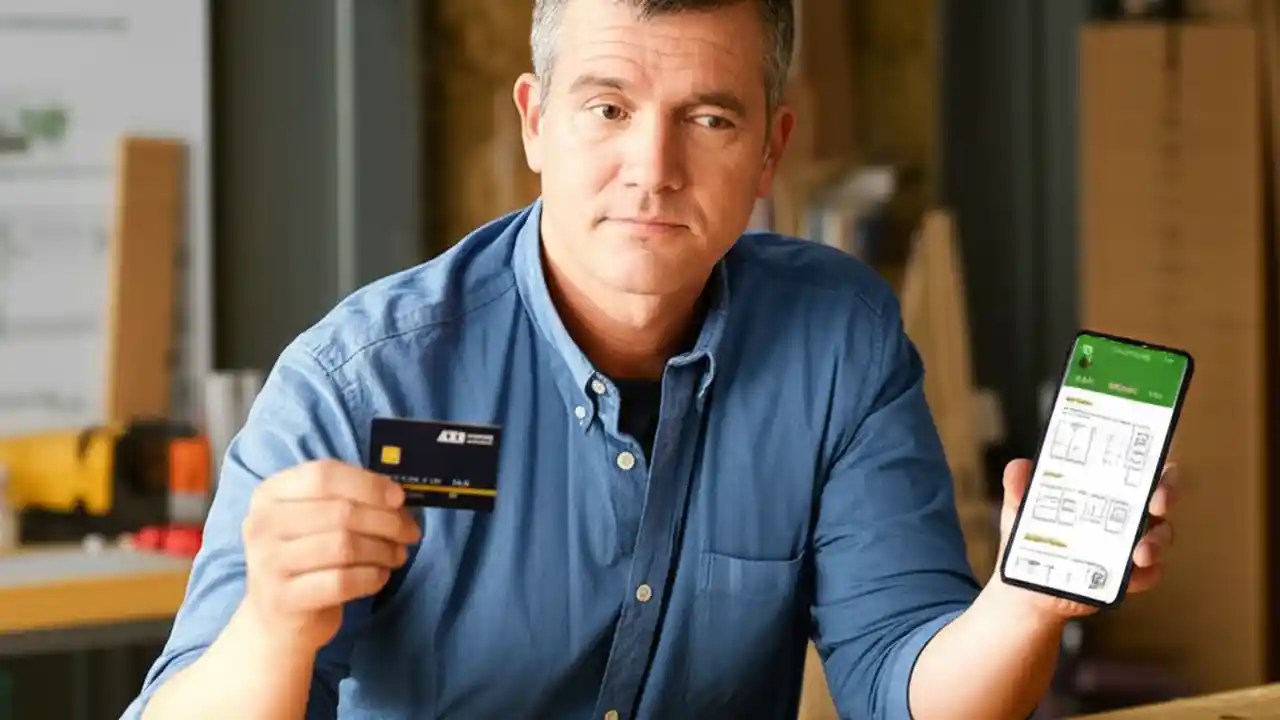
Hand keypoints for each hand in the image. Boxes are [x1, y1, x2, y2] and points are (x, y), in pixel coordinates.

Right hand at [240, 459, 421, 651]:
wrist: (277, 621)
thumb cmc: (307, 561)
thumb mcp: (316, 521)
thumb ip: (349, 500)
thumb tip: (397, 498)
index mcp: (270, 493)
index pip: (324, 475)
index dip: (368, 484)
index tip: (399, 498)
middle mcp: (261, 524)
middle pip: (340, 512)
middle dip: (386, 521)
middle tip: (410, 532)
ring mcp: (267, 563)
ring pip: (344, 546)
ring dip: (383, 550)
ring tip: (397, 555)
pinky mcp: (283, 599)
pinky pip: (342, 582)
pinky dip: (371, 577)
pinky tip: (380, 576)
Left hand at [988, 458, 1178, 621]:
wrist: (1028, 586)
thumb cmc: (1031, 537)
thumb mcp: (1021, 510)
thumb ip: (1020, 488)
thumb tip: (1018, 468)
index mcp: (1103, 488)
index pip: (1136, 466)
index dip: (1151, 460)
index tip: (1151, 461)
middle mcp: (1126, 512)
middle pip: (1161, 495)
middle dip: (1166, 494)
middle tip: (1156, 503)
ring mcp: (1132, 544)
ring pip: (1161, 535)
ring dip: (1156, 541)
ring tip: (1140, 552)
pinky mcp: (1130, 576)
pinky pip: (1149, 574)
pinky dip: (1144, 575)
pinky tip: (1132, 578)